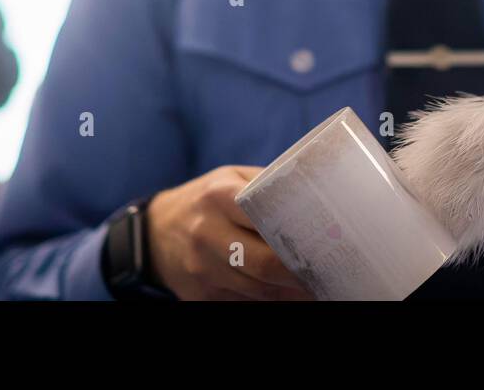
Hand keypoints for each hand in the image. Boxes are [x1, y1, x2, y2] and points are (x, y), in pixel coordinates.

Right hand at [146, 165, 314, 299]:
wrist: (157, 231)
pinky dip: (270, 301)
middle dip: (298, 272)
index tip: (323, 242)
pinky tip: (288, 295)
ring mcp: (201, 269)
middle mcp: (206, 233)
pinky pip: (244, 303)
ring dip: (289, 292)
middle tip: (326, 271)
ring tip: (315, 285)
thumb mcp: (230, 178)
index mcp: (219, 197)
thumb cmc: (205, 200)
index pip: (265, 219)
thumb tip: (316, 194)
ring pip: (257, 290)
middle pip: (263, 263)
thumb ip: (266, 186)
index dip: (297, 235)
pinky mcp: (200, 296)